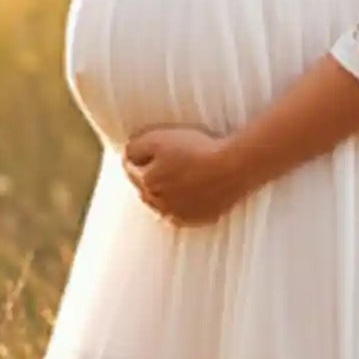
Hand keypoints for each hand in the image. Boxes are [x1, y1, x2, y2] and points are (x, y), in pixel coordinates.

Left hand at [122, 126, 253, 225]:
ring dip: (164, 195)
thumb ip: (135, 148)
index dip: (137, 157)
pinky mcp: (199, 219)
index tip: (144, 150)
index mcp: (148, 182)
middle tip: (159, 164)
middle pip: (146, 189)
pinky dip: (182, 207)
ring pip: (163, 205)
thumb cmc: (196, 149)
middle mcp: (159, 203)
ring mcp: (180, 214)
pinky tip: (189, 197)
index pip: (131, 169)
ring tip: (174, 181)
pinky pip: (184, 215)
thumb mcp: (158, 139)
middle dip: (148, 177)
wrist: (233, 167)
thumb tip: (126, 156)